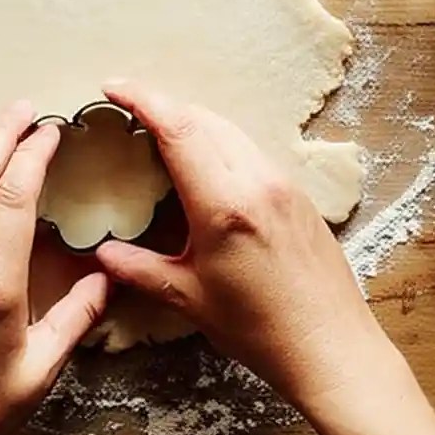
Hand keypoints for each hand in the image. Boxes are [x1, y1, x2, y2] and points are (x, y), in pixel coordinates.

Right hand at [93, 82, 434, 434]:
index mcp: (225, 204)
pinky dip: (220, 145)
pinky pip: (252, 152)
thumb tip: (103, 253)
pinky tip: (205, 167)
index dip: (143, 99)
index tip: (113, 86)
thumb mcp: (190, 299)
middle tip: (129, 110)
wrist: (332, 348)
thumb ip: (141, 269)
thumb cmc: (260, 329)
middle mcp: (258, 182)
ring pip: (231, 132)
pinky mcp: (299, 196)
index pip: (179, 129)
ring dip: (194, 123)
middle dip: (164, 106)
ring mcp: (283, 185)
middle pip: (204, 119)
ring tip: (162, 135)